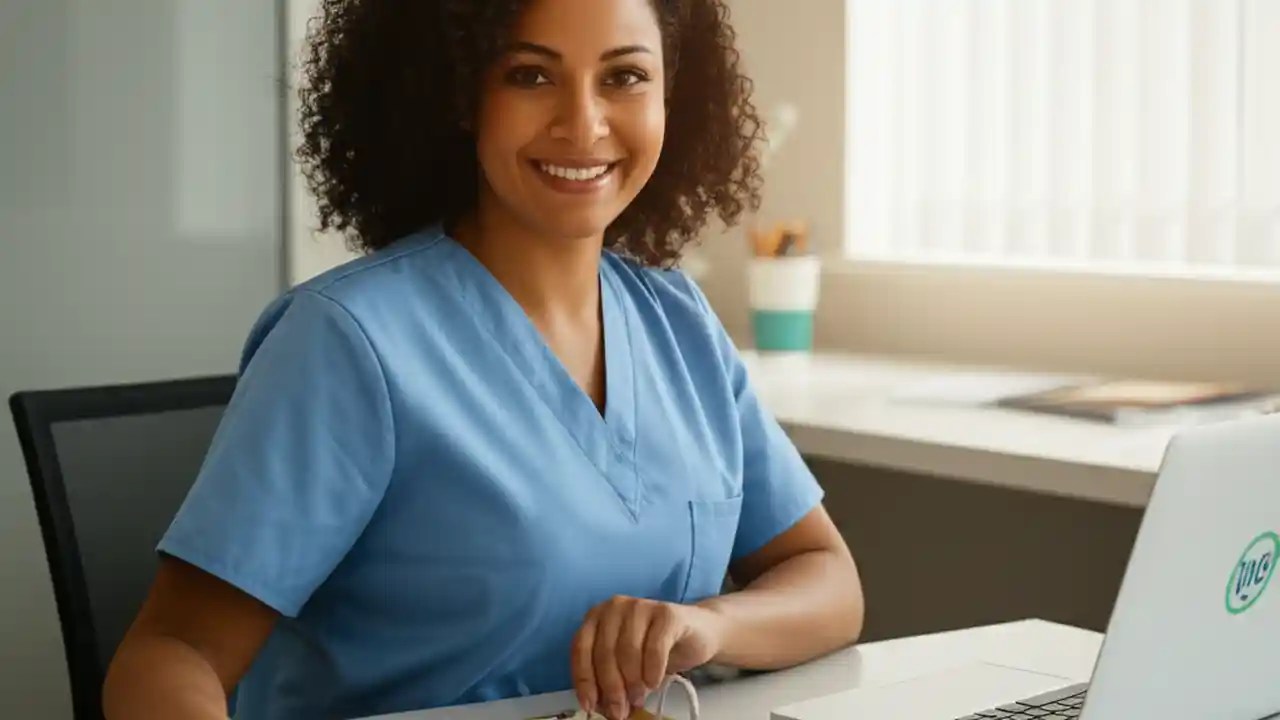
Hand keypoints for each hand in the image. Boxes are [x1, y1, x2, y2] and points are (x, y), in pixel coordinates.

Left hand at [571, 596, 724, 719]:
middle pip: (604, 652)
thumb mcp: (625, 666)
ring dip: (632, 682)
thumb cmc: (656, 650)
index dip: (584, 680)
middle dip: (611, 688)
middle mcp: (615, 606)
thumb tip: (600, 707)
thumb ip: (609, 680)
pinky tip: (653, 683)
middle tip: (620, 711)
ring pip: (627, 650)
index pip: (581, 648)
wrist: (698, 633)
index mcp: (597, 616)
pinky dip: (652, 670)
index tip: (590, 706)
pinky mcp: (667, 613)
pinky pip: (654, 647)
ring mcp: (641, 606)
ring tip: (638, 699)